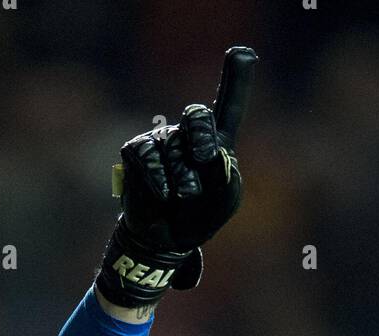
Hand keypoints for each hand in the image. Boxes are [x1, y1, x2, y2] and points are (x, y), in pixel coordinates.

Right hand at [95, 46, 257, 308]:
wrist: (166, 239)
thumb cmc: (199, 217)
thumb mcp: (223, 201)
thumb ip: (225, 175)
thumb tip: (211, 154)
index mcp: (218, 141)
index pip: (229, 104)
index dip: (236, 77)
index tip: (242, 53)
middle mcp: (188, 134)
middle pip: (198, 116)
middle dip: (202, 136)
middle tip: (205, 159)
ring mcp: (161, 141)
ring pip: (172, 145)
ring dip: (180, 176)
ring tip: (181, 196)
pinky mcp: (135, 153)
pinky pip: (146, 157)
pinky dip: (157, 178)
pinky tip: (164, 194)